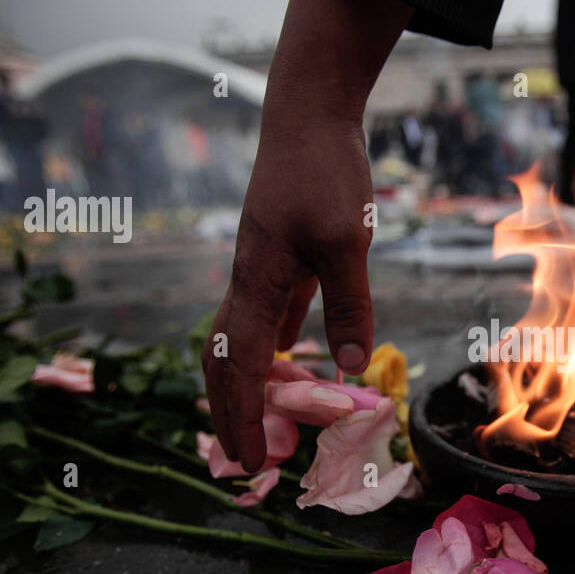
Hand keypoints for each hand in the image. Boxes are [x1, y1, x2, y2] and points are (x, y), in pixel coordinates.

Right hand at [203, 0, 411, 471]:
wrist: (309, 113)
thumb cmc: (326, 172)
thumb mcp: (348, 242)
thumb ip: (348, 304)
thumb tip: (351, 366)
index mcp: (256, 284)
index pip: (237, 365)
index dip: (240, 415)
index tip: (246, 460)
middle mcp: (248, 282)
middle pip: (223, 359)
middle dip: (232, 410)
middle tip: (250, 457)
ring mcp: (261, 268)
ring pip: (241, 339)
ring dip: (249, 383)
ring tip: (263, 421)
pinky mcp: (280, 255)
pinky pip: (267, 314)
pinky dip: (273, 345)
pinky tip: (290, 356)